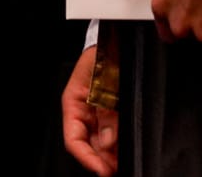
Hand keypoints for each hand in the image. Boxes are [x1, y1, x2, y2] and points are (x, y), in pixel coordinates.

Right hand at [60, 46, 116, 174]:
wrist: (118, 39)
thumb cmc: (104, 53)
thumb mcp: (103, 82)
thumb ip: (105, 112)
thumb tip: (108, 142)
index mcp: (73, 104)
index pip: (74, 139)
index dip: (87, 158)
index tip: (102, 169)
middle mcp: (84, 112)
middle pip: (89, 145)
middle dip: (102, 160)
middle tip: (118, 170)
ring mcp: (99, 113)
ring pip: (102, 142)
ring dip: (112, 155)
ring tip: (125, 163)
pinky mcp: (113, 112)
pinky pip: (114, 133)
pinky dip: (120, 144)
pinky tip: (128, 150)